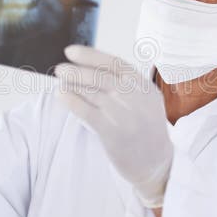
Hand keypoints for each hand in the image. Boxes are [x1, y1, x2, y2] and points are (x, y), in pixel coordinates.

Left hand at [55, 45, 172, 207]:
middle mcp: (137, 98)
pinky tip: (61, 96)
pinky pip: (87, 112)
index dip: (91, 55)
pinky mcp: (114, 133)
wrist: (157, 164)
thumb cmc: (146, 131)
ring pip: (93, 93)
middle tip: (60, 68)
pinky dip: (72, 101)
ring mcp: (126, 115)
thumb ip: (127, 85)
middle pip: (101, 77)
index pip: (116, 64)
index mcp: (146, 87)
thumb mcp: (146, 102)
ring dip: (72, 84)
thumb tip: (90, 68)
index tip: (72, 52)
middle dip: (77, 70)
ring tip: (59, 82)